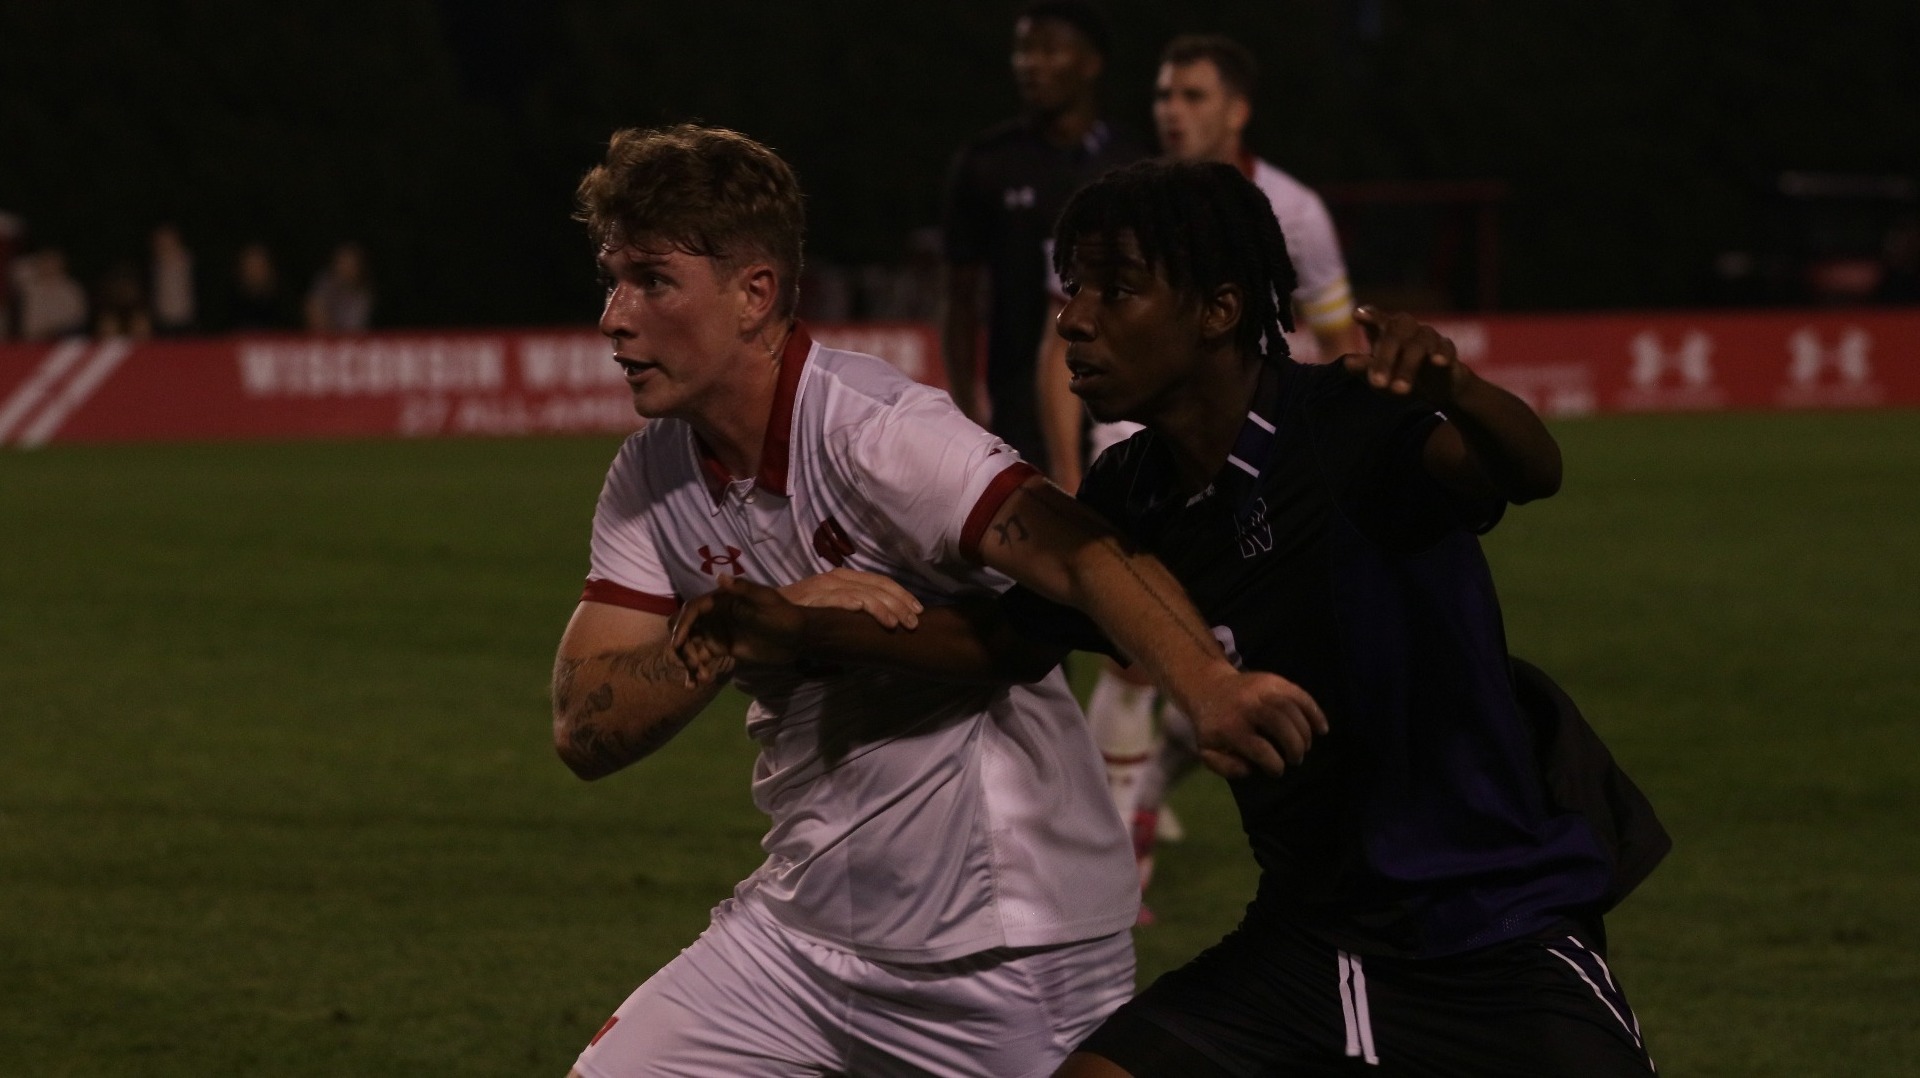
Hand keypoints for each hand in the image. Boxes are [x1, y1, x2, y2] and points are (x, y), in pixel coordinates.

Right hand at [669, 575, 805, 685]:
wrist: (797, 637)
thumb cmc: (782, 614)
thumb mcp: (764, 600)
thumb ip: (742, 589)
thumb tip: (719, 577)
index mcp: (721, 600)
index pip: (693, 610)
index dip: (683, 625)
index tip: (678, 644)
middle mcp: (714, 615)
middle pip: (687, 629)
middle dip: (683, 646)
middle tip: (694, 664)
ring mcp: (717, 633)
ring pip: (692, 646)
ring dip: (690, 662)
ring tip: (701, 679)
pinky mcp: (723, 649)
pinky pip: (702, 659)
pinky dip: (697, 670)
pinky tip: (699, 682)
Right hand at [778, 567, 922, 629]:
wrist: (766, 613)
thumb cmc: (802, 615)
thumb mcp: (833, 611)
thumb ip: (853, 614)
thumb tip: (882, 626)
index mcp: (844, 579)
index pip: (880, 582)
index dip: (902, 595)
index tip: (919, 611)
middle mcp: (836, 578)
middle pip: (876, 586)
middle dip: (899, 604)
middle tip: (914, 623)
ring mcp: (823, 586)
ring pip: (860, 593)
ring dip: (880, 608)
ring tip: (895, 624)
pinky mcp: (809, 598)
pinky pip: (833, 598)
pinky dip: (847, 601)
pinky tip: (861, 609)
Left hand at [1182, 669, 1328, 779]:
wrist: (1208, 687)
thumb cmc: (1211, 725)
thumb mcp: (1207, 749)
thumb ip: (1224, 766)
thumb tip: (1250, 769)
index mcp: (1230, 727)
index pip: (1260, 749)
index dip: (1274, 764)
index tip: (1278, 771)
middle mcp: (1247, 706)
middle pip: (1280, 725)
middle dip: (1294, 746)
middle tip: (1296, 759)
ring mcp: (1261, 690)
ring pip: (1292, 709)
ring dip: (1305, 731)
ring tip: (1306, 746)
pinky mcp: (1273, 680)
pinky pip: (1299, 694)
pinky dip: (1314, 711)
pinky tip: (1322, 728)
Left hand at [1340, 307, 1471, 405]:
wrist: (1437, 386)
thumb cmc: (1400, 375)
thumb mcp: (1380, 376)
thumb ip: (1365, 367)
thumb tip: (1347, 361)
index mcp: (1386, 331)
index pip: (1377, 319)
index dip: (1369, 315)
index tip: (1357, 315)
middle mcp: (1407, 329)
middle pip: (1395, 334)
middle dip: (1385, 360)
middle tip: (1377, 383)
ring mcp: (1428, 336)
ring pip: (1418, 345)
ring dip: (1408, 367)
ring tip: (1399, 390)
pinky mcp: (1447, 349)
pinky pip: (1446, 347)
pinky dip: (1442, 353)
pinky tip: (1437, 362)